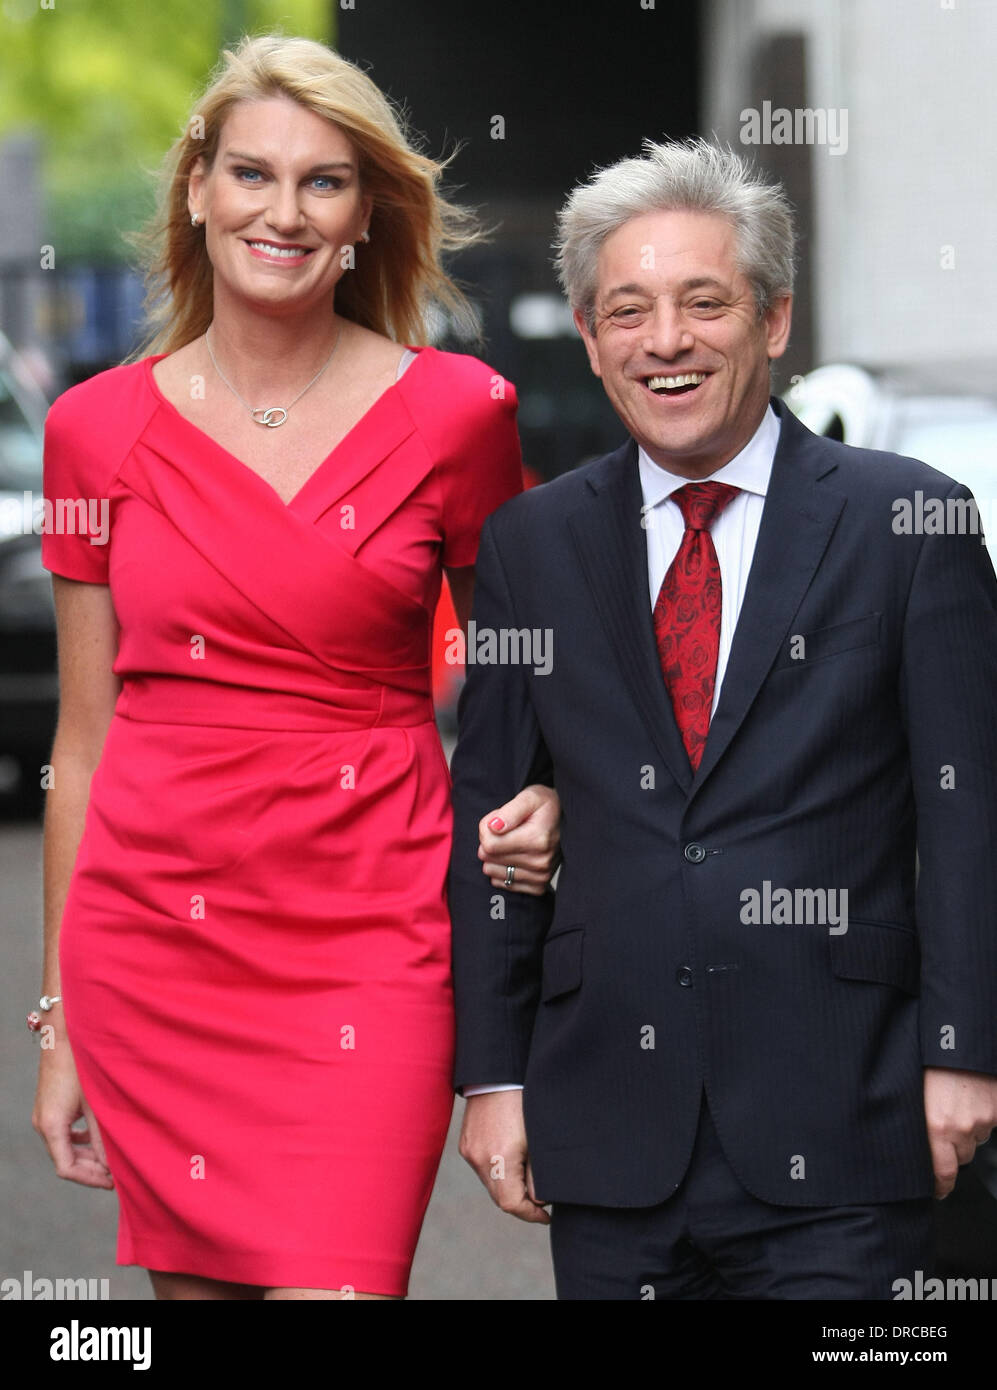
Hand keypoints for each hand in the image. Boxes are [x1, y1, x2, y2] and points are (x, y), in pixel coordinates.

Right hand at [32, 1047, 113, 1189]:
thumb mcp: (97, 1103)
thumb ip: (103, 1136)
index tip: (113, 1182)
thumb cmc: (83, 1066)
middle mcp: (43, 1124)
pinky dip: (80, 1141)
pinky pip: (63, 1133)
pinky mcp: (49, 1107)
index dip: (90, 1179)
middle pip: (65, 1160)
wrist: (64, 1036)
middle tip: (117, 1175)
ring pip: (64, 1147)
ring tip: (112, 1160)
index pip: (67, 1169)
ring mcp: (43, 1115)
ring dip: (87, 1155)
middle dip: (91, 1170)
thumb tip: (111, 1166)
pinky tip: (97, 1138)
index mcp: (52, 1126)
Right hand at [458, 1090, 549, 1223]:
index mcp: (499, 1160)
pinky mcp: (466, 1143)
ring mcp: (469, 1151)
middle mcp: (479, 1159)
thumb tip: (539, 1202)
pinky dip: (498, 1171)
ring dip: (509, 1186)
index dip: (531, 1215)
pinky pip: (482, 1167)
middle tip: (541, 1200)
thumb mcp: (538, 1142)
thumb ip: (537, 1177)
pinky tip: (512, 1159)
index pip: (511, 1205)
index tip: (547, 1215)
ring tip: (528, 1175)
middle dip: (521, 1202)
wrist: (498, 1074)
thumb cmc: (525, 1103)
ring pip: (491, 1183)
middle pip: (499, 1197)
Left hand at [478, 784, 560, 895]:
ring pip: (492, 872)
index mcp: (537, 840)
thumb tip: (493, 827)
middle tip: (506, 830)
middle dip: (490, 841)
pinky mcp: (538, 886)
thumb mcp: (529, 796)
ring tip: (512, 842)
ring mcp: (540, 876)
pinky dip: (503, 870)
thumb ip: (509, 811)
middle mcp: (540, 862)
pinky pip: (503, 883)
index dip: (486, 830)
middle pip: (489, 859)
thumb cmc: (545, 806)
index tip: (496, 821)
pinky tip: (515, 857)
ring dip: (496, 857)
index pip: (489, 845)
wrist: (567, 819)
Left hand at [923, 1066, 996, 1197]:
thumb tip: (918, 1146)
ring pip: (976, 1140)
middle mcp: (961, 1128)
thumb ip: (923, 1124)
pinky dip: (982, 1117)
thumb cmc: (931, 1062)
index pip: (942, 1172)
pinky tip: (971, 1099)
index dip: (940, 1186)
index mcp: (936, 1127)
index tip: (938, 1190)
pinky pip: (989, 1125)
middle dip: (953, 1147)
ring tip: (957, 1104)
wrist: (960, 1042)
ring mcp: (983, 1121)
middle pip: (961, 1157)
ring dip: (967, 1130)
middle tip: (945, 1125)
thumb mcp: (916, 1096)